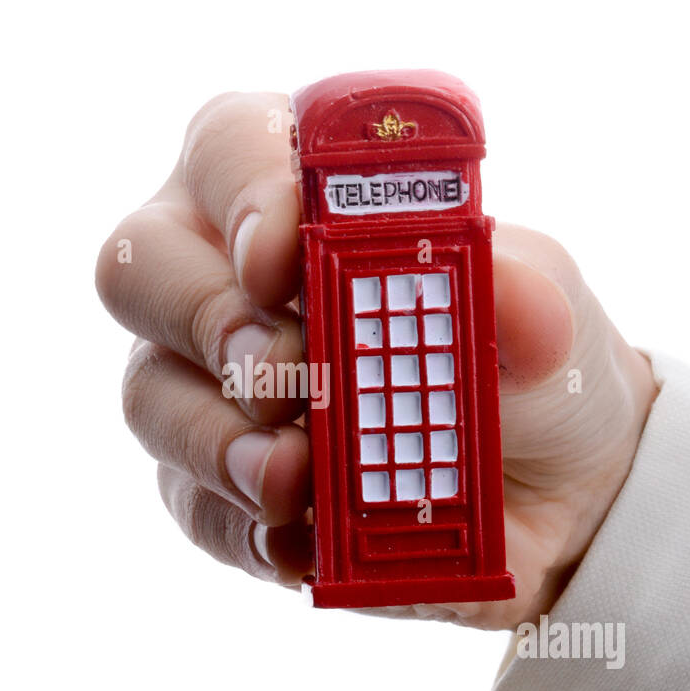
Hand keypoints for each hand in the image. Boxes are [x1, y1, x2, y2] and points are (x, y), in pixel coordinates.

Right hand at [96, 92, 656, 629]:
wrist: (550, 490)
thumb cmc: (524, 360)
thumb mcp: (548, 307)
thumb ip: (525, 289)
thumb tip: (512, 299)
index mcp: (295, 191)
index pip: (228, 150)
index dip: (243, 194)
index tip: (287, 257)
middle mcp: (224, 276)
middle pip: (139, 269)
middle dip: (210, 322)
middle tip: (290, 373)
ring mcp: (205, 384)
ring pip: (149, 396)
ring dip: (220, 440)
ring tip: (299, 477)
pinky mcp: (216, 486)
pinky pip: (191, 506)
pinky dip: (245, 526)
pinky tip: (304, 540)